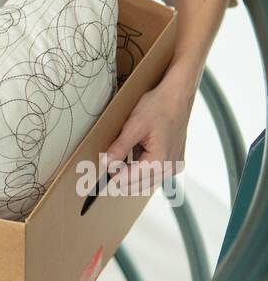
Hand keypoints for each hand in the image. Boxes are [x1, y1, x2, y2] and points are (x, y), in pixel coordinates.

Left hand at [103, 72, 193, 197]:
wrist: (178, 95)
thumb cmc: (158, 106)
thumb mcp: (134, 125)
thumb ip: (119, 148)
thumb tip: (105, 163)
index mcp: (159, 161)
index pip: (127, 181)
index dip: (112, 172)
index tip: (103, 161)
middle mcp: (169, 169)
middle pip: (136, 185)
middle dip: (121, 173)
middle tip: (109, 157)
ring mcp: (173, 166)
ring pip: (144, 180)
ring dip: (131, 171)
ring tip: (127, 150)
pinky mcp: (175, 162)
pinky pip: (154, 172)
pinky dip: (142, 165)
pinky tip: (138, 149)